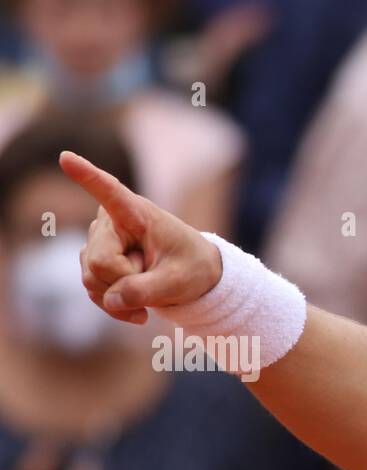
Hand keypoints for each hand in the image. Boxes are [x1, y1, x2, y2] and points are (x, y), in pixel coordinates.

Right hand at [58, 151, 223, 325]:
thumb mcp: (179, 282)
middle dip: (127, 281)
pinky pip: (94, 291)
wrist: (194, 278)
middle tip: (155, 275)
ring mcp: (98, 242)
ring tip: (150, 286)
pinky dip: (116, 305)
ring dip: (123, 295)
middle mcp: (110, 223)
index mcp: (136, 213)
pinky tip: (137, 308)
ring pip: (93, 279)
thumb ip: (145, 291)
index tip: (66, 158)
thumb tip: (111, 299)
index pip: (109, 192)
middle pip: (100, 262)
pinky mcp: (94, 263)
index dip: (87, 177)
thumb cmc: (192, 268)